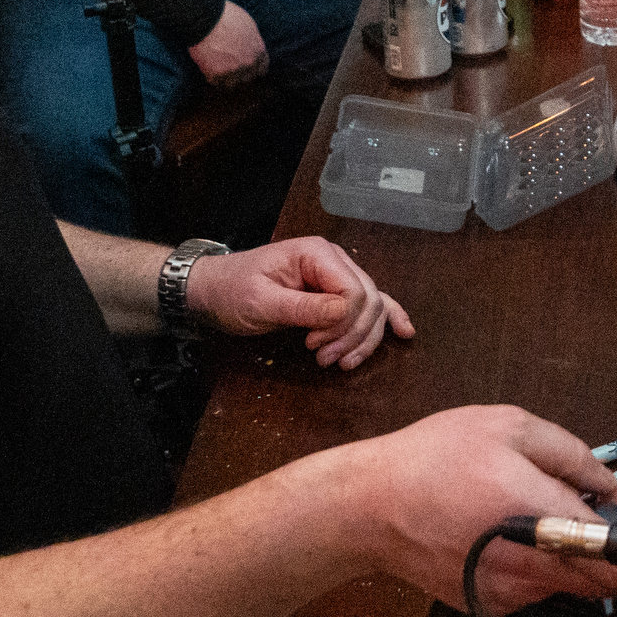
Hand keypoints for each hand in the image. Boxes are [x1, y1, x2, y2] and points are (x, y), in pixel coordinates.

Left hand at [185, 238, 411, 369]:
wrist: (214, 289)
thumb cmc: (232, 291)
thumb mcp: (262, 301)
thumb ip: (303, 307)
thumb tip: (343, 315)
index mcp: (317, 254)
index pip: (354, 290)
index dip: (342, 324)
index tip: (311, 344)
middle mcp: (335, 261)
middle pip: (369, 300)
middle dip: (352, 335)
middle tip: (323, 360)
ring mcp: (337, 275)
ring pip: (372, 307)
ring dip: (362, 339)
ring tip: (338, 362)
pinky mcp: (334, 292)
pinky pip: (369, 305)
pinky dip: (386, 319)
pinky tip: (403, 332)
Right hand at [187, 1, 268, 87]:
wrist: (206, 18)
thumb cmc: (226, 16)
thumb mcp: (248, 25)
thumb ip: (252, 41)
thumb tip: (250, 47)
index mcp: (259, 51)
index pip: (262, 69)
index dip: (254, 68)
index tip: (247, 68)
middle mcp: (249, 63)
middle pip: (247, 78)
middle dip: (240, 74)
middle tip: (229, 68)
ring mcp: (233, 71)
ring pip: (231, 84)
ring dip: (226, 79)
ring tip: (218, 71)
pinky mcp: (216, 74)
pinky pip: (215, 82)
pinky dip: (211, 77)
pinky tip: (207, 69)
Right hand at [340, 405, 616, 613]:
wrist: (369, 507)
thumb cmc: (434, 459)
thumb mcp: (509, 428)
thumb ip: (572, 456)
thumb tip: (613, 488)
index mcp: (539, 513)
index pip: (613, 549)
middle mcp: (528, 565)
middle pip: (600, 581)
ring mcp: (508, 593)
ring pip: (571, 588)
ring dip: (581, 564)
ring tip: (556, 523)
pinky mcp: (491, 605)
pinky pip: (537, 592)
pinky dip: (545, 571)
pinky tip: (520, 540)